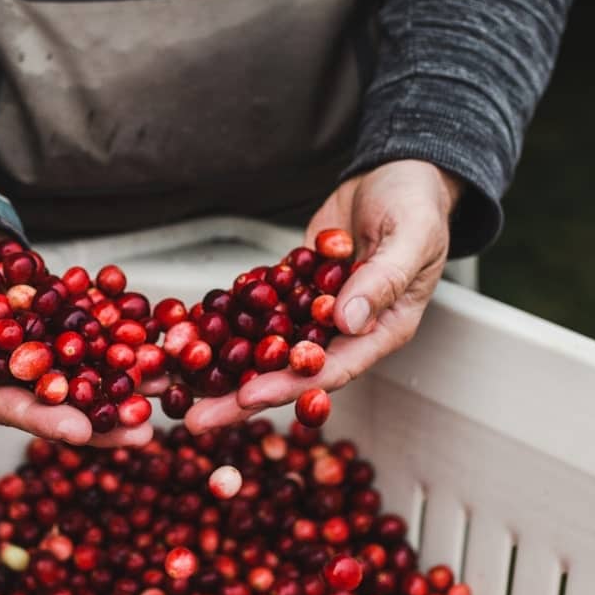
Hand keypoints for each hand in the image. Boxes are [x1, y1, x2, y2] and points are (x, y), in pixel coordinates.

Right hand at [0, 207, 153, 446]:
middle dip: (97, 420)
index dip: (43, 420)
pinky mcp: (50, 315)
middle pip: (52, 402)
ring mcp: (29, 340)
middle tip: (141, 432)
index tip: (80, 431)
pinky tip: (154, 341)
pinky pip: (89, 333)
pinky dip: (120, 339)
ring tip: (163, 393)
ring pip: (79, 372)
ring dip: (120, 385)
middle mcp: (1, 363)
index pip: (5, 405)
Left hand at [185, 159, 463, 432]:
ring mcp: (313, 317)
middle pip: (286, 375)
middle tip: (195, 420)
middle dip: (238, 399)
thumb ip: (381, 279)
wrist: (398, 174)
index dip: (287, 387)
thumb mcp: (410, 237)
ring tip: (177, 389)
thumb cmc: (417, 204)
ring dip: (220, 372)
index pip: (329, 371)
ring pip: (262, 353)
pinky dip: (220, 330)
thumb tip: (345, 321)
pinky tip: (184, 341)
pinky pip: (252, 318)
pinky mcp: (290, 296)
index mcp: (379, 332)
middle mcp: (343, 334)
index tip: (246, 398)